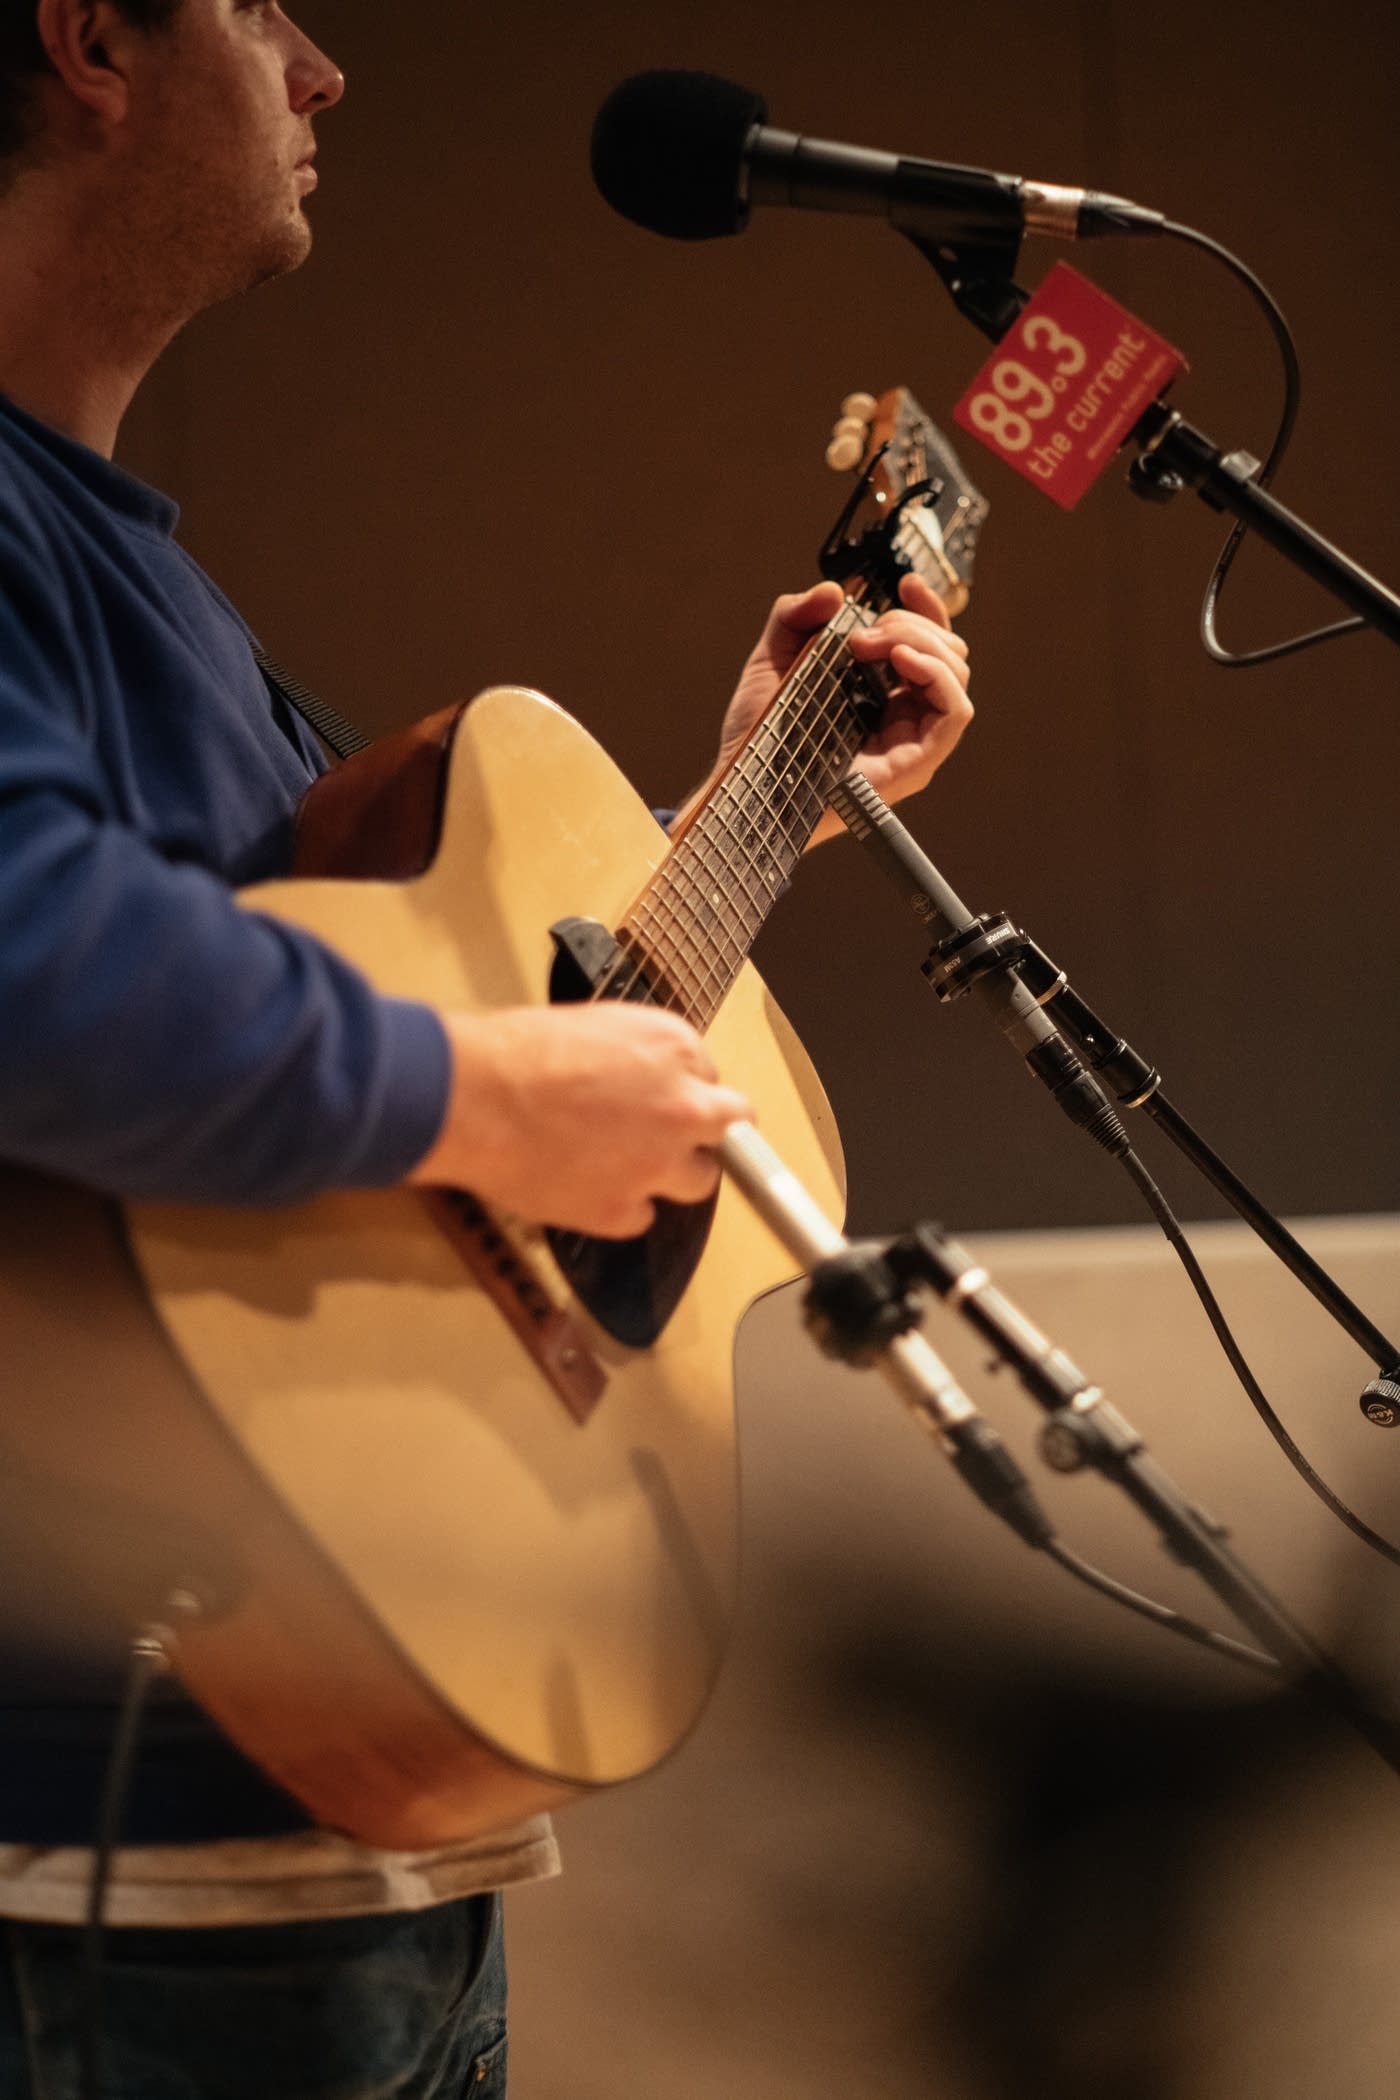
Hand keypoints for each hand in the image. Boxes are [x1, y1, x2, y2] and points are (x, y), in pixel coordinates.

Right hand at [407, 1004, 752, 1238]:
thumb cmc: (517, 1052)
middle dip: (700, 1134)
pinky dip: (619, 1207)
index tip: (659, 1096)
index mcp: (675, 1048)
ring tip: (621, 1164)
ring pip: (698, 1182)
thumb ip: (640, 1058)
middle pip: (727, 1130)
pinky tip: (584, 1187)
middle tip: (661, 1134)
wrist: (474, 1099)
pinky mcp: (622, 1211)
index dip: (681, 1089)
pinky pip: (641, 1217)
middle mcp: (682, 1108)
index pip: (709, 1079)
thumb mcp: (596, 1026)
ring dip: (670, 1175)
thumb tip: (646, 1079)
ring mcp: (657, 1166)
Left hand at [710, 573, 972, 847]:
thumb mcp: (771, 660)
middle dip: (910, 624)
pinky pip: (956, 711)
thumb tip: (833, 591)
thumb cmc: (757, 736)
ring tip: (870, 645)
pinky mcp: (918, 763)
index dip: (926, 609)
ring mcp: (915, 741)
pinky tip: (902, 661)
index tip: (906, 584)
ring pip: (956, 673)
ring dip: (920, 642)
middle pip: (948, 652)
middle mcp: (905, 717)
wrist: (746, 783)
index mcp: (882, 694)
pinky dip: (937, 675)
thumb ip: (794, 618)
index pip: (928, 645)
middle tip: (861, 635)